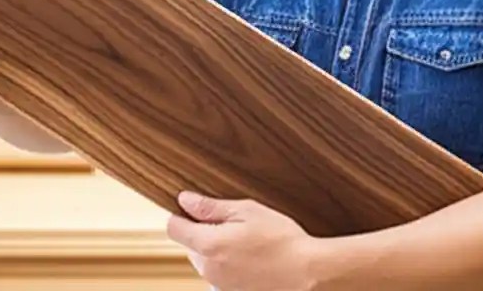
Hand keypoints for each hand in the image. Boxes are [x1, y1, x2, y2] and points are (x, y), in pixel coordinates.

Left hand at [166, 191, 322, 290]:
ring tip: (248, 242)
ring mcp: (220, 285)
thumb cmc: (282, 241)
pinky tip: (252, 258)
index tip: (196, 209)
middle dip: (204, 233)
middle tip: (234, 224)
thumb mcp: (247, 212)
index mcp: (208, 246)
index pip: (173, 228)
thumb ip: (210, 207)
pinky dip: (230, 265)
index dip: (182, 215)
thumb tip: (185, 200)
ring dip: (218, 249)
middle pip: (190, 245)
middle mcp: (208, 270)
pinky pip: (220, 274)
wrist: (309, 274)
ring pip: (206, 260)